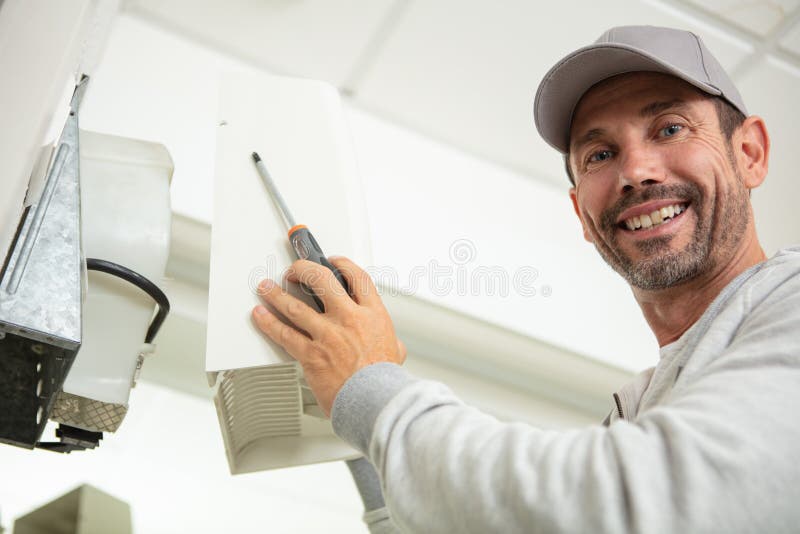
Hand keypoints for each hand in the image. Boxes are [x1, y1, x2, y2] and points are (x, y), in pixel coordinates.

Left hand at [252, 256, 406, 415]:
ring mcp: (328, 335)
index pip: (356, 276)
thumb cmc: (383, 382)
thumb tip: (393, 346)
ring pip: (294, 305)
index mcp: (372, 314)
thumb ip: (391, 342)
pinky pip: (284, 334)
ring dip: (275, 294)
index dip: (341, 263)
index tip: (330, 261)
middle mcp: (349, 319)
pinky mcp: (311, 354)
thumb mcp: (395, 352)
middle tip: (294, 271)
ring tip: (266, 288)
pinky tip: (260, 315)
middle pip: (321, 279)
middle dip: (303, 269)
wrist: (375, 403)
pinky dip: (268, 322)